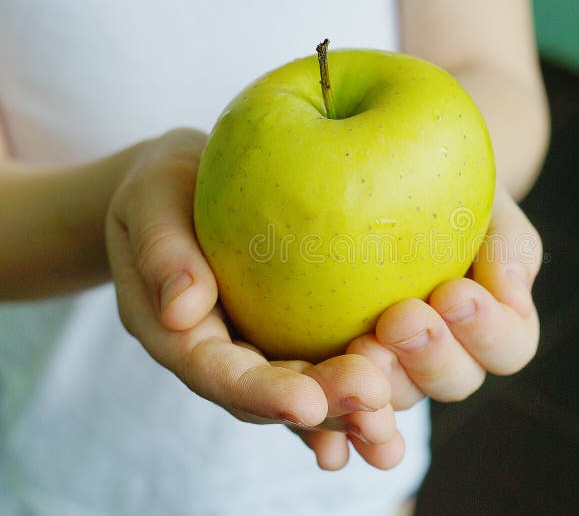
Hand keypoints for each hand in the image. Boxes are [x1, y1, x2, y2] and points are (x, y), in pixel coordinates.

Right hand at [105, 128, 401, 469]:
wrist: (185, 187)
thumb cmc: (166, 186)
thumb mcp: (150, 198)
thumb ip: (161, 249)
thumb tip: (182, 309)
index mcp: (179, 332)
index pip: (218, 372)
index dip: (262, 392)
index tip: (307, 402)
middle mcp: (225, 354)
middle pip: (273, 392)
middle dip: (324, 404)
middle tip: (374, 397)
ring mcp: (262, 351)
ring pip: (307, 395)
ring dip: (350, 414)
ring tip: (390, 428)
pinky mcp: (295, 339)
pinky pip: (326, 374)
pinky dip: (355, 405)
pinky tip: (390, 431)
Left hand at [347, 187, 540, 408]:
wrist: (390, 181)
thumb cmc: (451, 195)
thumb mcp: (487, 206)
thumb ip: (509, 247)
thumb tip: (515, 298)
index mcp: (495, 326)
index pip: (509, 346)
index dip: (486, 330)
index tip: (454, 293)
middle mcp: (452, 358)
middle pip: (455, 380)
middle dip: (430, 352)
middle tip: (402, 318)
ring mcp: (401, 369)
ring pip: (403, 395)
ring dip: (386, 376)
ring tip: (362, 342)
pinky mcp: (354, 370)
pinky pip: (351, 396)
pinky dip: (345, 398)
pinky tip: (332, 379)